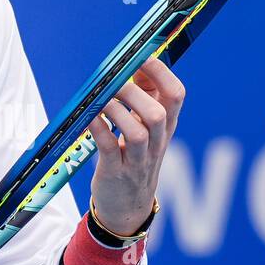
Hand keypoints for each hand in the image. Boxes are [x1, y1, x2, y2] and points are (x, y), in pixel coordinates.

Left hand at [86, 57, 184, 234]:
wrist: (128, 209)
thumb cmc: (135, 160)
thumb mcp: (147, 130)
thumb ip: (144, 98)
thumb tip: (137, 64)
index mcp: (166, 127)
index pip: (175, 94)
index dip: (160, 71)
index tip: (140, 55)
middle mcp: (156, 143)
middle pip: (159, 112)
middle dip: (134, 92)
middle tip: (114, 81)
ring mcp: (138, 160)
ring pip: (138, 132)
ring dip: (116, 111)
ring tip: (100, 100)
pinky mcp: (116, 172)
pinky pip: (109, 148)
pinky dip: (98, 129)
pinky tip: (88, 117)